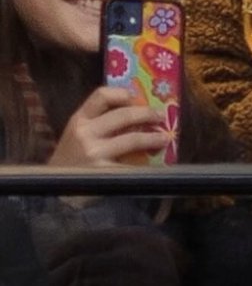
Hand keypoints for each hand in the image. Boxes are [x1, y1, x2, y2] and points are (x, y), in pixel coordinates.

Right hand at [48, 86, 167, 165]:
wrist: (51, 191)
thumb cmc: (68, 160)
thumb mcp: (75, 134)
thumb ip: (96, 121)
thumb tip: (133, 108)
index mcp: (79, 119)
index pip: (101, 95)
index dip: (122, 93)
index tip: (136, 97)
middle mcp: (86, 133)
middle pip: (123, 115)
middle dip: (146, 114)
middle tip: (160, 116)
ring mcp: (94, 153)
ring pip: (131, 139)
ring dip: (152, 137)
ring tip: (165, 138)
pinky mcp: (102, 173)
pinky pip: (129, 164)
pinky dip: (145, 164)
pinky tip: (154, 164)